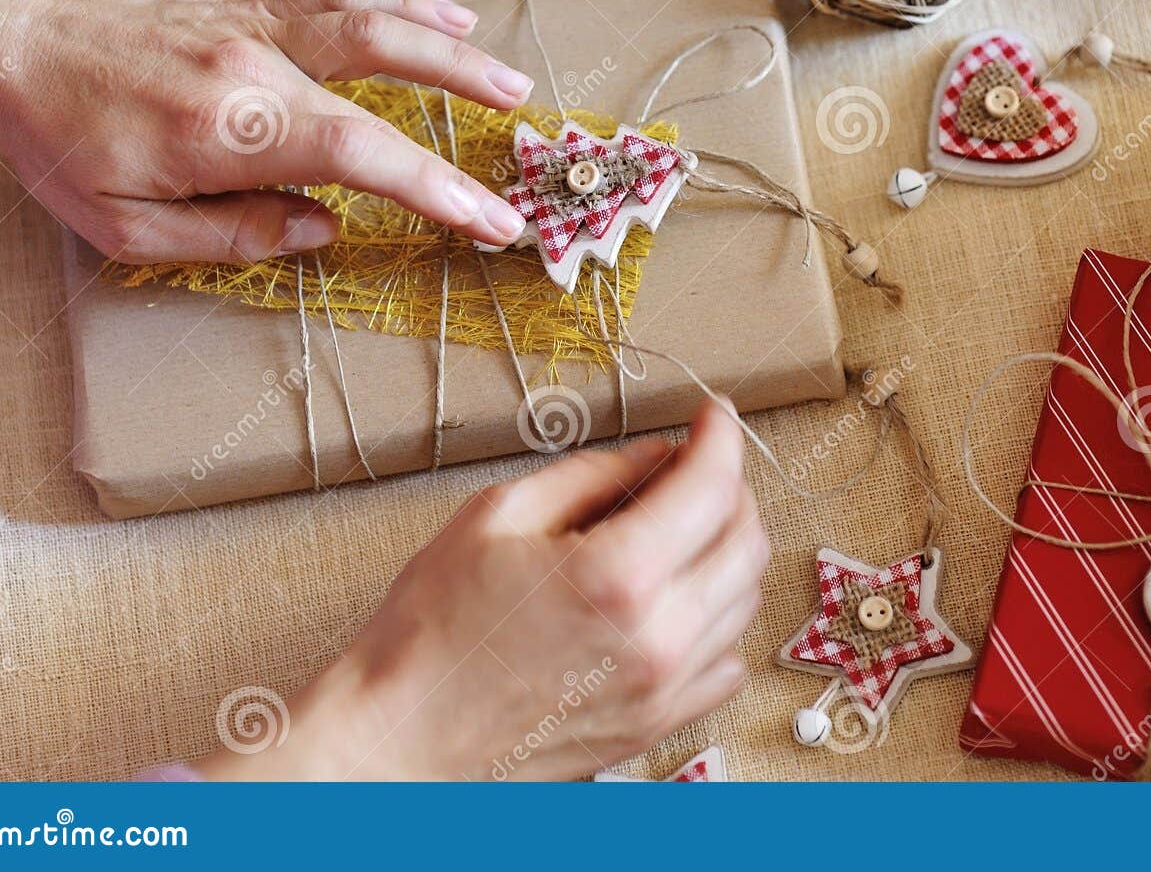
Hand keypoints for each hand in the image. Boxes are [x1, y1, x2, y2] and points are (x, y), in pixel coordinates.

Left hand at [0, 0, 530, 262]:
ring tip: (506, 72)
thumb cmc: (57, 141)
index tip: (493, 220)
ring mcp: (254, 24)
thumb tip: (322, 229)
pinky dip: (398, 1)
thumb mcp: (126, 228)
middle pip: (387, 71)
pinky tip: (439, 10)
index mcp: (232, 128)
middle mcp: (256, 64)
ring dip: (448, 41)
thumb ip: (234, 234)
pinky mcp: (245, 5)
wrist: (7, 41)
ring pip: (373, 20)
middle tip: (528, 126)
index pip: (363, 157)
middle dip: (466, 98)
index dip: (439, 190)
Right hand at [194, 401, 767, 780]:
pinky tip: (677, 597)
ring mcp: (664, 688)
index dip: (720, 436)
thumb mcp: (498, 517)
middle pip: (747, 541)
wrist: (403, 734)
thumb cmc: (432, 632)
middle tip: (692, 466)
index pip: (712, 487)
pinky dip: (718, 617)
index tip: (713, 415)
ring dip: (725, 549)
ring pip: (744, 599)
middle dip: (730, 488)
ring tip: (678, 528)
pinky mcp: (656, 723)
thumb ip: (590, 477)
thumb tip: (653, 457)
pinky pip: (727, 660)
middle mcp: (658, 637)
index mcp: (618, 576)